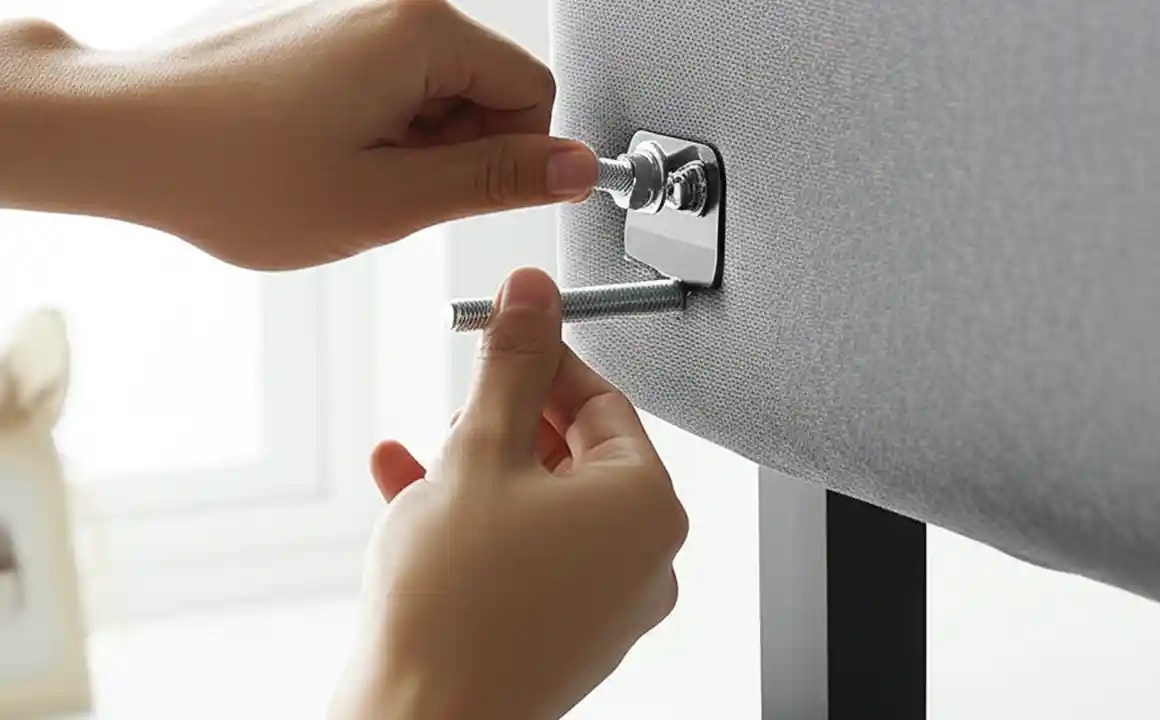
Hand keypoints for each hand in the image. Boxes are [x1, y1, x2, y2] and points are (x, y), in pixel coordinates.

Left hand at [0, 1, 597, 268]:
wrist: (121, 135)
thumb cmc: (231, 170)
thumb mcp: (387, 200)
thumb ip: (496, 181)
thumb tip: (576, 169)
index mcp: (420, 30)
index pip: (533, 93)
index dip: (513, 160)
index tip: (458, 196)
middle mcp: (392, 3)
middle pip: (487, 88)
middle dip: (454, 153)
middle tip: (384, 190)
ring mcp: (354, 10)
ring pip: (437, 92)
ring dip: (410, 147)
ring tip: (343, 174)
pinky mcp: (325, 27)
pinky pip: (390, 84)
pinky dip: (373, 130)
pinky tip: (320, 154)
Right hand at [330, 268, 687, 719]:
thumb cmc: (456, 604)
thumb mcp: (480, 452)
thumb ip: (511, 363)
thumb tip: (531, 292)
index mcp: (646, 506)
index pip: (604, 402)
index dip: (546, 360)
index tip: (503, 335)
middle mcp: (640, 557)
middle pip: (576, 453)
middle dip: (508, 418)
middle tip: (461, 401)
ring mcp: (603, 602)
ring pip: (541, 503)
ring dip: (479, 464)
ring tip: (425, 449)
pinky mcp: (561, 632)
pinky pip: (523, 553)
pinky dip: (475, 517)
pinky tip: (407, 485)